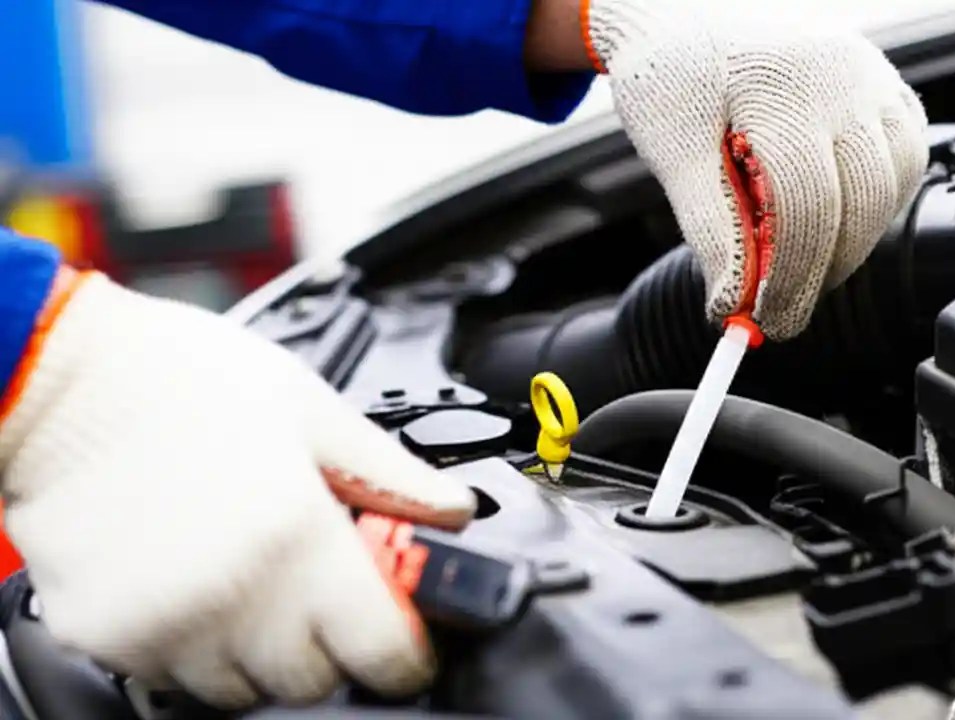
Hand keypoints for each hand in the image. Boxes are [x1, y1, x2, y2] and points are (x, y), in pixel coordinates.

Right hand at [0, 272, 475, 707]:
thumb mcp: (310, 410)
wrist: (58, 378)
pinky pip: (172, 676)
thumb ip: (391, 475)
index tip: (404, 635)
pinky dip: (193, 646)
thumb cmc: (179, 380)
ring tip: (246, 571)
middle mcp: (235, 595)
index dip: (405, 648)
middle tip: (317, 583)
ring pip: (244, 687)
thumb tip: (454, 510)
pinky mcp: (108, 636)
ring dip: (261, 649)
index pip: (383, 651)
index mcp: (297, 536)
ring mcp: (166, 625)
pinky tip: (190, 579)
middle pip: (316, 679)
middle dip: (332, 641)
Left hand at [576, 0, 928, 338]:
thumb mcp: (673, 153)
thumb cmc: (674, 78)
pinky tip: (832, 218)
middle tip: (782, 307)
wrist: (688, 19)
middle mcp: (845, 78)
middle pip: (861, 203)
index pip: (805, 207)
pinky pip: (905, 161)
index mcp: (784, 88)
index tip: (765, 322)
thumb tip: (733, 300)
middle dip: (823, 270)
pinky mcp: (889, 89)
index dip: (789, 278)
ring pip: (892, 187)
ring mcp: (874, 80)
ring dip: (853, 240)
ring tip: (800, 262)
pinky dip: (876, 204)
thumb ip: (709, 228)